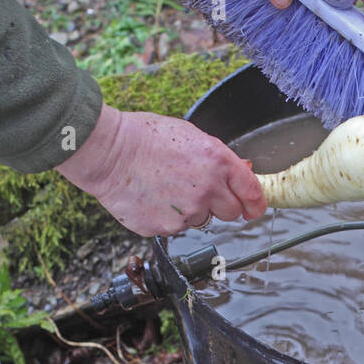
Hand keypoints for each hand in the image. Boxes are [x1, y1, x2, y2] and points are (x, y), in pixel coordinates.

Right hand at [56, 104, 266, 235]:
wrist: (108, 151)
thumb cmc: (145, 137)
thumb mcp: (191, 136)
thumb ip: (219, 159)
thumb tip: (242, 173)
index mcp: (217, 162)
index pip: (251, 192)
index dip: (255, 204)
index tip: (253, 209)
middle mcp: (207, 190)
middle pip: (230, 213)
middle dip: (220, 205)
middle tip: (197, 191)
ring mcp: (187, 212)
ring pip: (201, 220)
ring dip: (190, 210)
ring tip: (165, 188)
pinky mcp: (166, 228)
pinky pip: (175, 227)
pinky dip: (166, 216)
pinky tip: (152, 197)